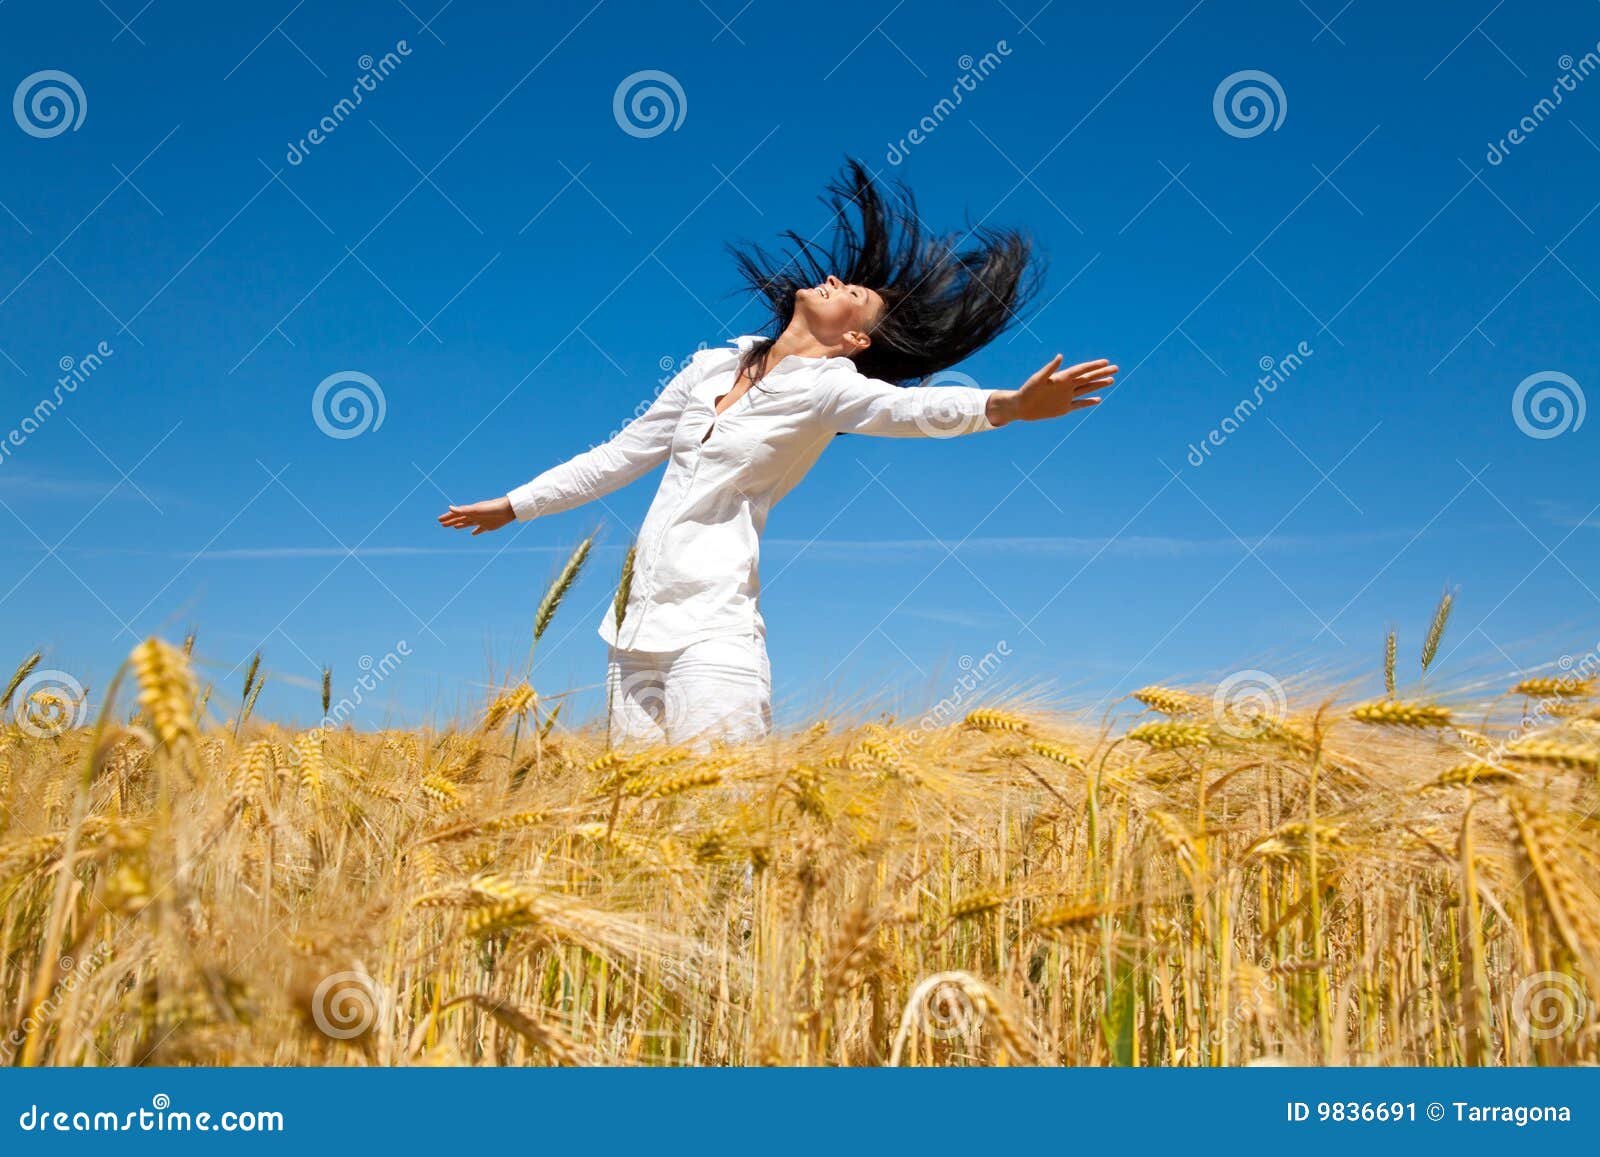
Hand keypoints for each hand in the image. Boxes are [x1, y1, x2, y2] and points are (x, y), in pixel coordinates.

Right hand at [437, 496, 514, 535]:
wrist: (508, 510)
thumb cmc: (492, 508)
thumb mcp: (476, 510)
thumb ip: (463, 510)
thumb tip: (449, 507)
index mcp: (470, 511)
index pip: (456, 514)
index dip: (447, 517)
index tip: (439, 520)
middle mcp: (474, 515)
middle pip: (460, 519)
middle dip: (451, 521)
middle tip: (442, 524)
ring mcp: (481, 521)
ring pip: (468, 523)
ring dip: (460, 525)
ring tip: (454, 527)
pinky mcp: (488, 526)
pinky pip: (479, 529)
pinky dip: (475, 531)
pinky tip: (472, 534)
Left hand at [986, 356, 1117, 425]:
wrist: (1020, 407)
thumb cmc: (1027, 390)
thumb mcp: (1038, 379)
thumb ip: (1050, 368)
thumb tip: (1060, 356)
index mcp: (1061, 378)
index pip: (1081, 370)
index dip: (1093, 366)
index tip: (1106, 361)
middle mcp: (1066, 386)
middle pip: (1088, 378)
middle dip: (1101, 373)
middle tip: (1116, 368)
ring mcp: (1066, 397)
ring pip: (1086, 389)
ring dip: (1098, 385)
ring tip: (1111, 380)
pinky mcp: (1064, 408)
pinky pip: (1079, 404)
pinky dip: (1089, 401)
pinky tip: (1099, 399)